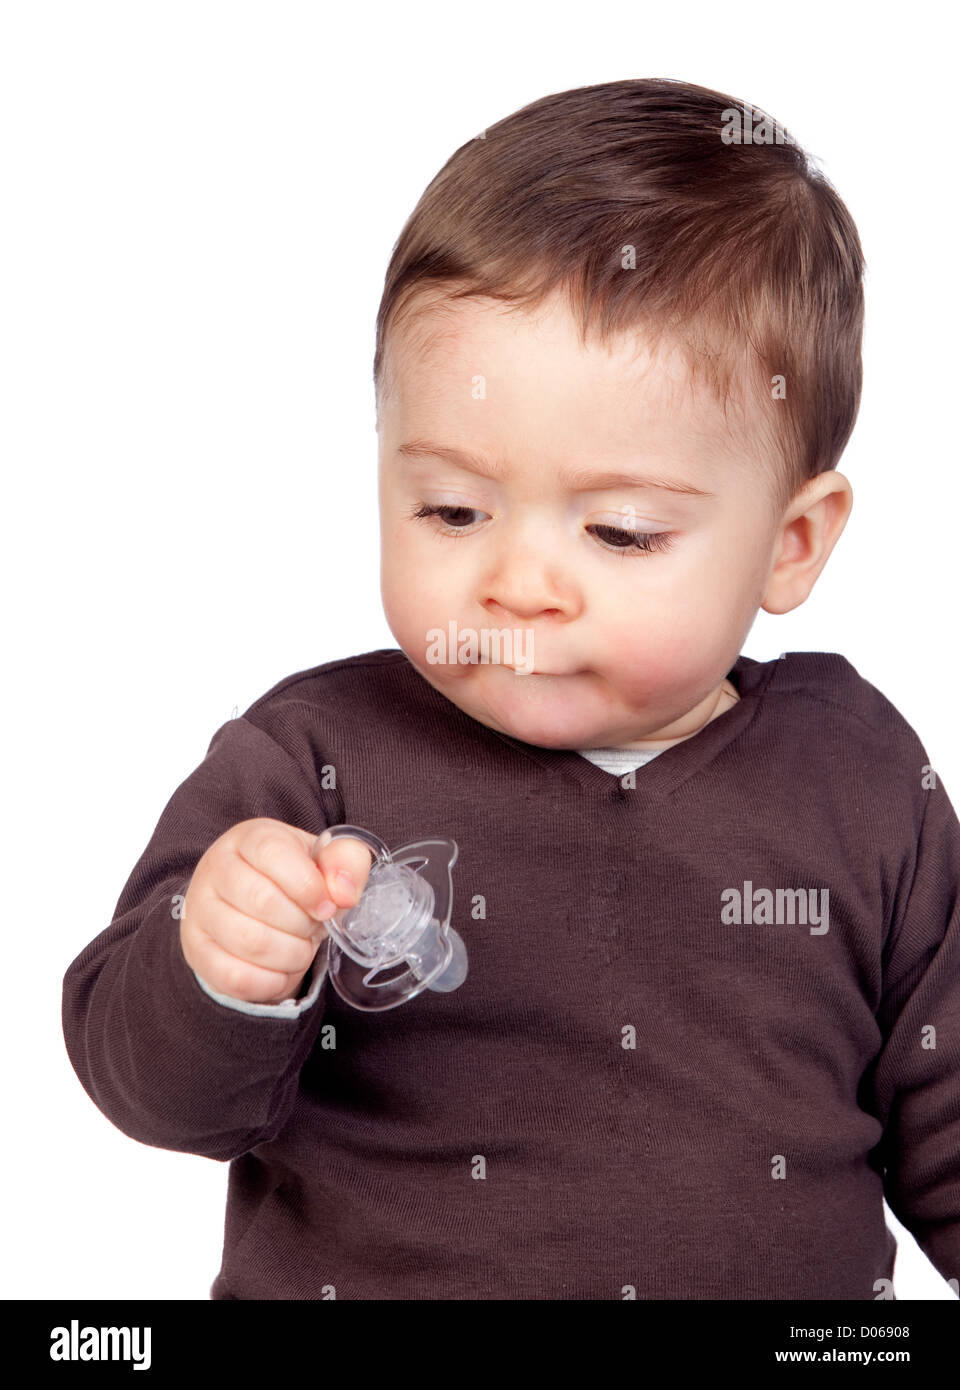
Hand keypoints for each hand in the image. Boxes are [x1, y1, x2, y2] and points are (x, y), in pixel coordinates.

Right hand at [180, 818, 373, 1003]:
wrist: (258, 909)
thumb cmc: (295, 880)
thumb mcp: (325, 860)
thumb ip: (346, 862)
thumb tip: (343, 893)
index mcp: (249, 838)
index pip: (273, 852)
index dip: (308, 884)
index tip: (327, 907)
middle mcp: (215, 869)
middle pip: (262, 901)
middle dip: (302, 923)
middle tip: (312, 927)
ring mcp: (200, 911)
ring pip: (250, 942)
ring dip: (291, 954)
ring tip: (300, 947)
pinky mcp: (197, 951)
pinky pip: (236, 977)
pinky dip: (271, 981)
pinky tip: (282, 969)